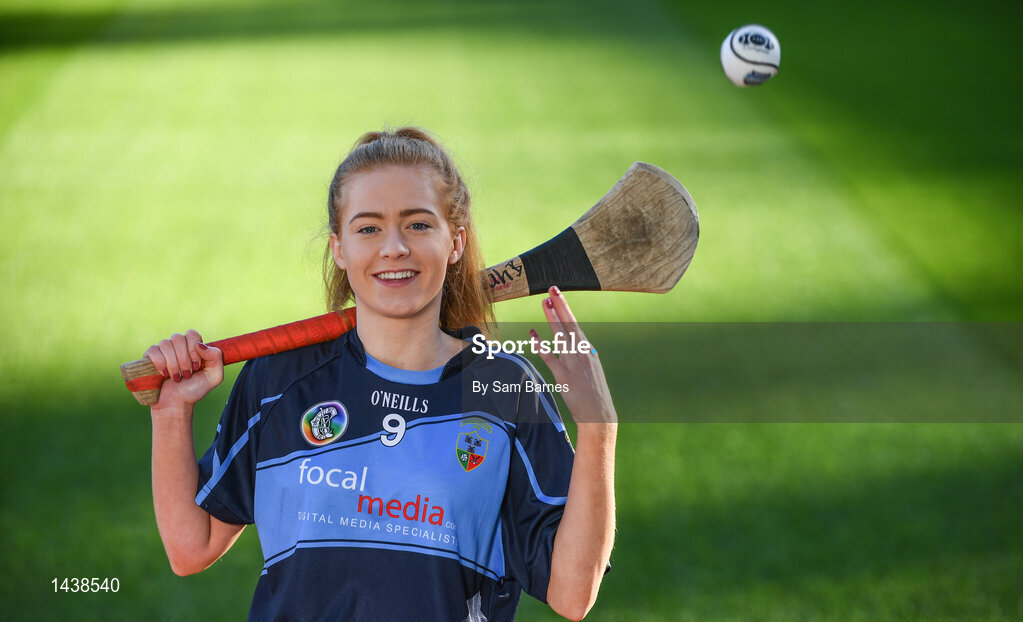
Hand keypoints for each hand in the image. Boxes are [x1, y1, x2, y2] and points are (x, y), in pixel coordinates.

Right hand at [145, 330, 223, 411]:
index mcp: (192, 347)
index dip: (193, 349)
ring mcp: (162, 351)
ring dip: (173, 364)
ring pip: (165, 344)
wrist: (176, 403)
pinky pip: (153, 350)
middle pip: (178, 338)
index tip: (196, 366)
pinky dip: (160, 363)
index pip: (192, 334)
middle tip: (187, 374)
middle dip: (184, 359)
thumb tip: (199, 344)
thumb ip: (216, 357)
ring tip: (176, 378)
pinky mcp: (149, 358)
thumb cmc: (194, 389)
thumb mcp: (214, 376)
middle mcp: (177, 346)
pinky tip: (165, 374)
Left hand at [532, 286, 615, 423]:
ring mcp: (574, 364)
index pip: (575, 324)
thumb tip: (573, 341)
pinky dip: (542, 345)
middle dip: (560, 306)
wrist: (600, 415)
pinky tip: (533, 334)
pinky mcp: (564, 378)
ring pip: (561, 336)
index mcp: (588, 350)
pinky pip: (551, 358)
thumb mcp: (591, 368)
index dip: (565, 308)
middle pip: (570, 324)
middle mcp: (582, 353)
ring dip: (552, 319)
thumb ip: (581, 353)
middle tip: (551, 289)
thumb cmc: (593, 393)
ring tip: (544, 303)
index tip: (557, 294)